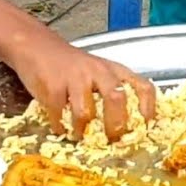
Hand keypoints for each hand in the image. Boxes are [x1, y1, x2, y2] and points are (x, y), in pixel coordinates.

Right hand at [8, 38, 155, 139]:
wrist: (37, 46)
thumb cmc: (71, 66)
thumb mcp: (99, 72)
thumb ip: (112, 92)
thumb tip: (126, 129)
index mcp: (114, 70)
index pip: (142, 86)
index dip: (148, 107)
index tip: (146, 125)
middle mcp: (98, 71)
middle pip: (116, 99)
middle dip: (116, 125)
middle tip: (112, 139)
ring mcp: (75, 78)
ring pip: (86, 113)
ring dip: (83, 131)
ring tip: (81, 135)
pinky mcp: (52, 87)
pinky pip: (60, 116)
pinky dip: (61, 127)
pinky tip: (61, 126)